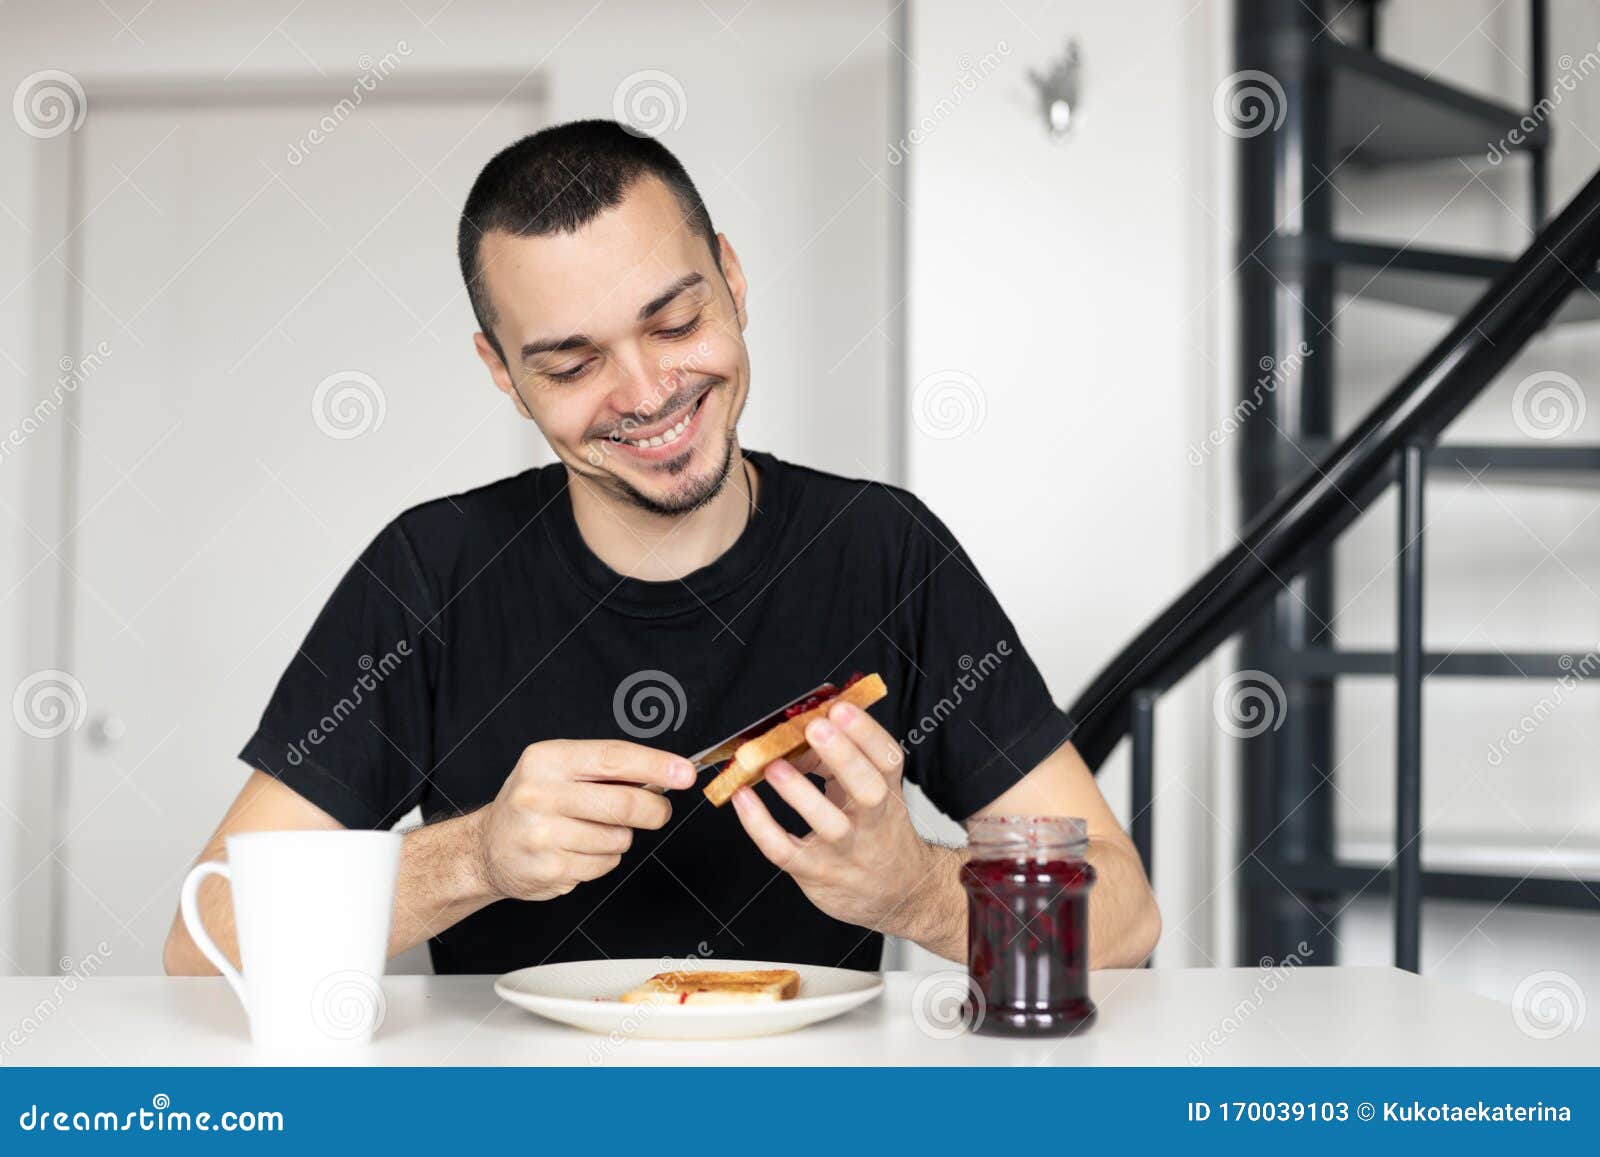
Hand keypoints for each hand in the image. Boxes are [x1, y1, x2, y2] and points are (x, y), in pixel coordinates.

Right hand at [473, 739, 693, 901]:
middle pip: (623, 802)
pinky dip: (604, 859)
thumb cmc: (533, 803)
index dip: (655, 765)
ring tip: (594, 831)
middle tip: (659, 811)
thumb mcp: (558, 770)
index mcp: (546, 759)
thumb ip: (605, 769)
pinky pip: (604, 864)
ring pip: (619, 837)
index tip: (685, 772)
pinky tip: (580, 851)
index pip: (613, 757)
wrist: (486, 848)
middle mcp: (539, 794)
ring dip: (621, 837)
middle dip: (654, 809)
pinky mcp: (549, 869)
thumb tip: (664, 773)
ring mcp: (543, 834)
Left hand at [729, 699, 942, 932]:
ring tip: (774, 765)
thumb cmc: (877, 832)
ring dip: (800, 793)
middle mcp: (872, 823)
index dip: (868, 733)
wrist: (896, 893)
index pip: (887, 760)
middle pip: (869, 791)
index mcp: (888, 794)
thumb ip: (843, 760)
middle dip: (844, 757)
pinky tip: (743, 798)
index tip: (841, 707)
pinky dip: (760, 825)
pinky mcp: (815, 872)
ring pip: (828, 825)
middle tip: (816, 727)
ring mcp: (845, 851)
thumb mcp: (874, 793)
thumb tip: (803, 724)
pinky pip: (785, 851)